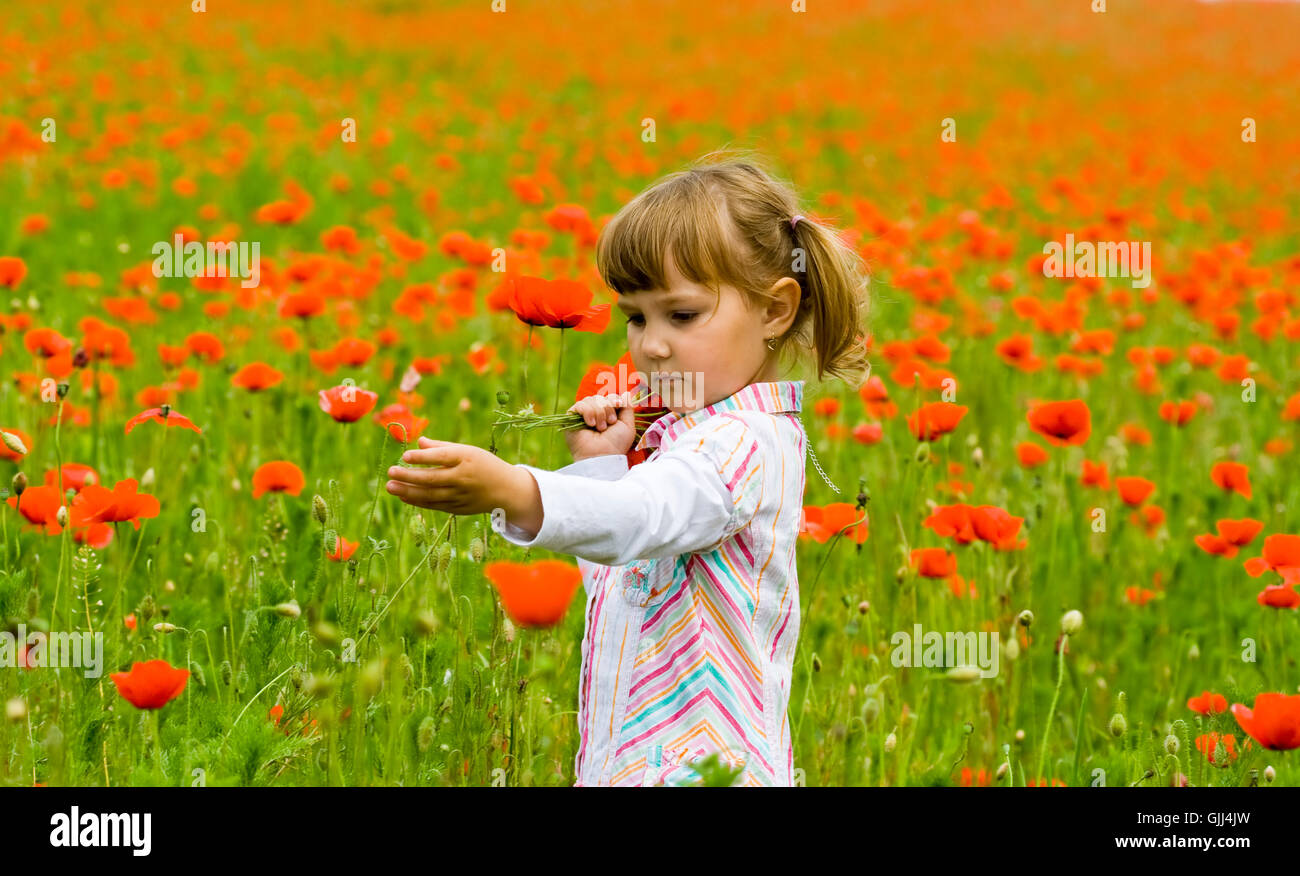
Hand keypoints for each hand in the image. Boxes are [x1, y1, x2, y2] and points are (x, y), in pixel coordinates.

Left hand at [386, 437, 541, 532]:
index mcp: (466, 458)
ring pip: (430, 494)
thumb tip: (418, 443)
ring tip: (390, 487)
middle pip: (432, 478)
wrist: (506, 490)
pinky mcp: (458, 508)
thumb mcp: (467, 451)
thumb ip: (442, 448)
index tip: (405, 456)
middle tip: (390, 472)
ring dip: (408, 491)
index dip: (422, 457)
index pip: (441, 457)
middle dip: (409, 476)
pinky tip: (404, 496)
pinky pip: (434, 505)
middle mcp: (462, 477)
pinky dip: (418, 501)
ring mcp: (460, 495)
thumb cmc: (484, 465)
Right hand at [565, 393, 637, 460]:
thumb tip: (627, 393)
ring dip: (599, 412)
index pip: (609, 397)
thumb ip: (627, 407)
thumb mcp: (627, 425)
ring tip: (600, 428)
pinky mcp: (571, 417)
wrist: (602, 455)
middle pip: (601, 397)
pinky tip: (590, 424)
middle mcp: (594, 413)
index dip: (614, 400)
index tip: (618, 409)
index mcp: (607, 414)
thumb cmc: (616, 444)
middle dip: (607, 408)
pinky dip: (588, 412)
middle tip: (610, 423)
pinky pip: (580, 404)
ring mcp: (582, 415)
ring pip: (591, 399)